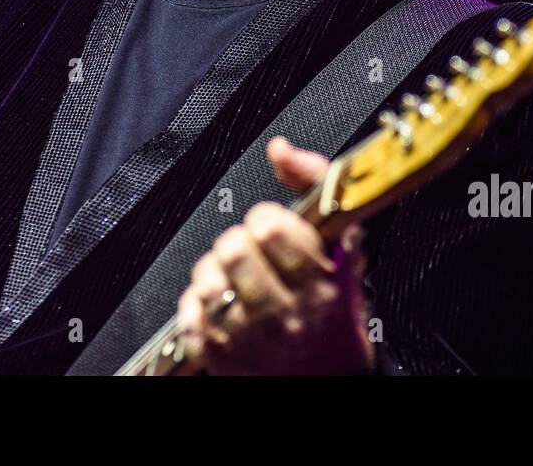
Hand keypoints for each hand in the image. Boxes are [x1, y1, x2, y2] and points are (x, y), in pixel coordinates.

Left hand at [175, 136, 373, 374]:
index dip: (266, 219)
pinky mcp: (223, 358)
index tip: (273, 230)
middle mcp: (287, 314)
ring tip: (233, 276)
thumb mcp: (343, 250)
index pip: (271, 227)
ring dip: (215, 270)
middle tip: (251, 253)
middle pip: (234, 248)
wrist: (331, 382)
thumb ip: (315, 187)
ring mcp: (252, 340)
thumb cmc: (335, 313)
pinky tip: (219, 303)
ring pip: (208, 279)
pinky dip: (198, 302)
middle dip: (239, 241)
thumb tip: (280, 148)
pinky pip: (189, 313)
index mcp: (322, 282)